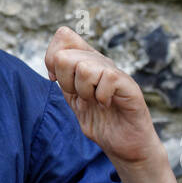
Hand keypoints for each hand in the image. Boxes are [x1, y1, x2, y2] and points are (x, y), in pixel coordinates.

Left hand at [44, 27, 163, 168]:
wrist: (124, 146)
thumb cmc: (102, 123)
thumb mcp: (74, 99)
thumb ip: (64, 79)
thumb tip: (54, 59)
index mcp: (86, 61)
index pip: (64, 36)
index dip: (52, 58)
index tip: (58, 81)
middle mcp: (101, 62)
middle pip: (66, 56)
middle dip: (66, 82)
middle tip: (81, 97)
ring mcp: (115, 73)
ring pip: (85, 67)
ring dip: (84, 91)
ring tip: (95, 101)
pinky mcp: (129, 85)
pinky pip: (107, 78)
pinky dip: (101, 97)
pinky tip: (106, 105)